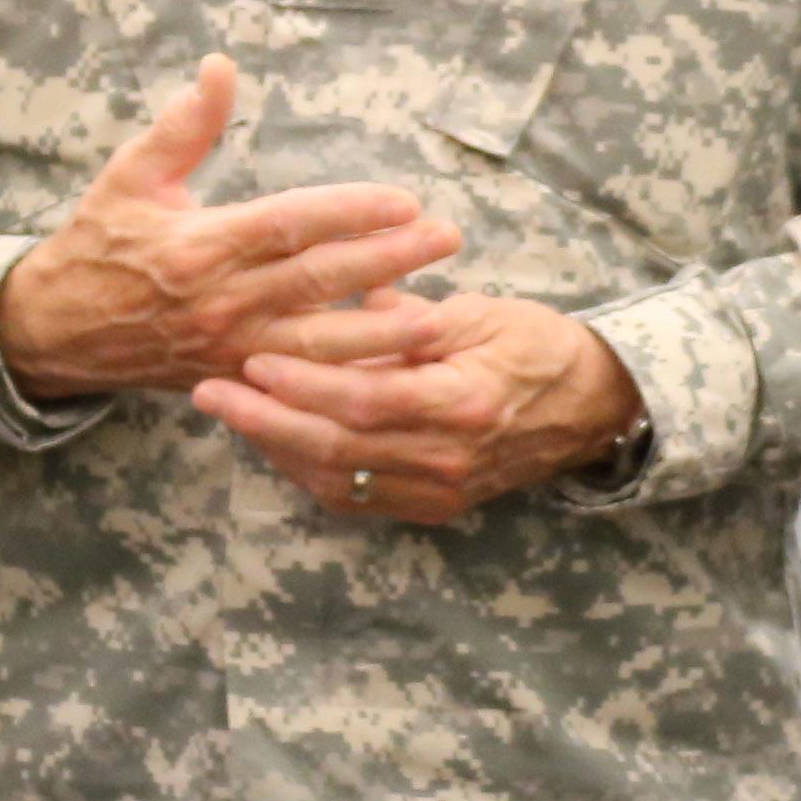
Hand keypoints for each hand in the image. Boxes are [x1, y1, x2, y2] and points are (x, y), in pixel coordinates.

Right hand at [0, 58, 464, 399]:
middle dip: (387, 261)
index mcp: (199, 245)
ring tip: (440, 314)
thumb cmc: (99, 244)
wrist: (56, 332)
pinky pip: (302, 385)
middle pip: (317, 283)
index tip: (403, 199)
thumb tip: (221, 65)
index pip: (287, 226)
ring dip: (383, 332)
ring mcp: (231, 348)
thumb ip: (184, 125)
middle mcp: (220, 301)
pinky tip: (396, 369)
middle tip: (447, 236)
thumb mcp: (131, 175)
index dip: (347, 214)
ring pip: (318, 346)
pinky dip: (349, 379)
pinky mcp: (238, 380)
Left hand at [197, 293, 647, 526]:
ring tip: (230, 413)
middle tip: (209, 394)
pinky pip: (355, 498)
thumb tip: (347, 295)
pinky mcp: (434, 505)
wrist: (591, 406)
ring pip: (338, 480)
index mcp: (464, 403)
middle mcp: (448, 458)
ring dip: (277, 448)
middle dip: (265, 421)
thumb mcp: (479, 313)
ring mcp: (440, 489)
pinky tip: (275, 441)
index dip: (305, 385)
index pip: (366, 401)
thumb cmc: (536, 346)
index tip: (255, 361)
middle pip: (338, 448)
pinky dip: (309, 471)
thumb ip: (408, 313)